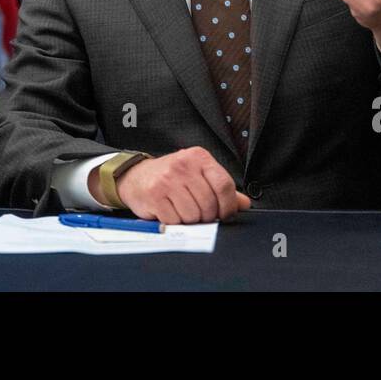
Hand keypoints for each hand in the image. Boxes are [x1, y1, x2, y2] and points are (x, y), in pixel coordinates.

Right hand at [89, 147, 250, 223]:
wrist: (136, 176)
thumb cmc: (171, 177)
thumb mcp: (197, 176)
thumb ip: (221, 189)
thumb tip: (244, 204)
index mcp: (199, 157)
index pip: (224, 184)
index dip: (228, 205)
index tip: (225, 214)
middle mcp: (183, 165)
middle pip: (209, 203)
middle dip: (207, 215)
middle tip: (199, 213)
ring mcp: (167, 179)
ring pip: (193, 215)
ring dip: (190, 220)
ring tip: (182, 210)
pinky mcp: (154, 195)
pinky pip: (175, 220)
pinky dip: (174, 222)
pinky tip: (169, 211)